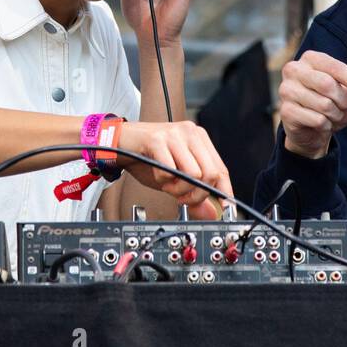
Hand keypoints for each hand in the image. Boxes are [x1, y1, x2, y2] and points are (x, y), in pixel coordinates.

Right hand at [114, 120, 231, 219]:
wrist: (120, 142)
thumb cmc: (149, 157)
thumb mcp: (175, 178)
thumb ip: (194, 193)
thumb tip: (212, 213)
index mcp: (200, 139)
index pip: (221, 169)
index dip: (224, 192)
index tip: (226, 209)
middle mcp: (191, 133)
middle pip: (210, 174)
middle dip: (196, 195)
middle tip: (182, 198)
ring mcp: (174, 135)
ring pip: (193, 174)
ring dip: (179, 188)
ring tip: (168, 185)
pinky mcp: (157, 140)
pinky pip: (169, 171)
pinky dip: (164, 181)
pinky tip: (158, 176)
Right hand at [279, 51, 346, 158]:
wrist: (315, 130)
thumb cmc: (335, 104)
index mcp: (310, 58)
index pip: (334, 66)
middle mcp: (293, 70)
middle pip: (327, 85)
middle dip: (343, 100)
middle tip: (343, 106)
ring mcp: (286, 90)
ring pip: (323, 104)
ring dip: (335, 114)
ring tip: (331, 114)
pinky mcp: (285, 111)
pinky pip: (317, 120)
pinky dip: (325, 125)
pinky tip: (320, 123)